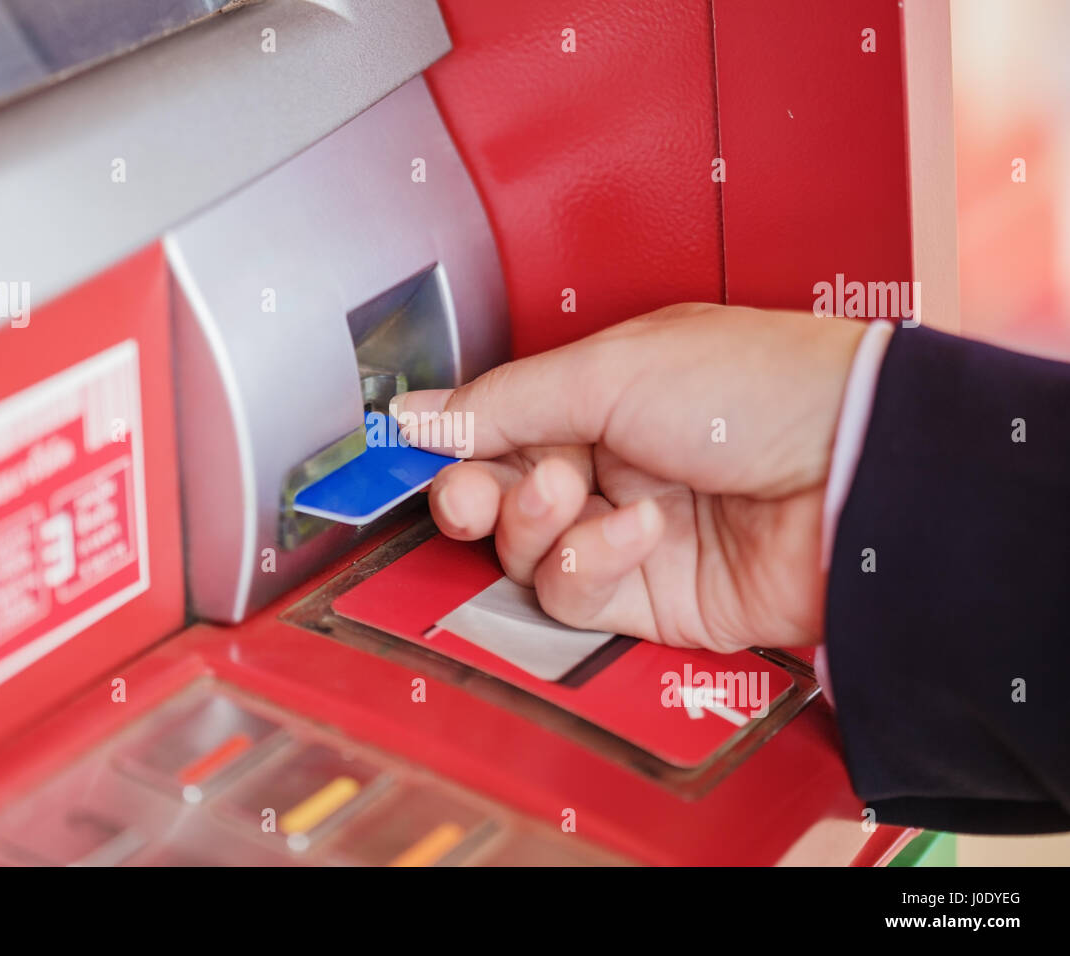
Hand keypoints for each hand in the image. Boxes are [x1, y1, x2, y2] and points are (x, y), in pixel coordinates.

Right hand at [390, 304, 865, 652]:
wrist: (858, 469)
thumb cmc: (759, 389)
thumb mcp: (610, 372)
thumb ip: (501, 402)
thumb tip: (417, 414)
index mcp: (596, 395)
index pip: (493, 429)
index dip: (450, 447)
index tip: (410, 453)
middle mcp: (607, 464)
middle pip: (497, 500)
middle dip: (477, 496)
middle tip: (473, 492)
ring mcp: (627, 534)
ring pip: (527, 554)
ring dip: (538, 527)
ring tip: (577, 495)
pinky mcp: (651, 599)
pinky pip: (575, 598)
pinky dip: (589, 566)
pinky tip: (631, 534)